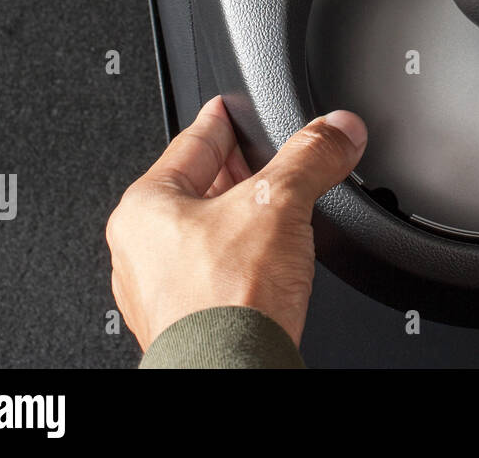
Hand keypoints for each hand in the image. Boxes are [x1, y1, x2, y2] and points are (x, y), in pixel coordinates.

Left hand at [106, 97, 366, 349]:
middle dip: (241, 173)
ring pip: (208, 234)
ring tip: (280, 213)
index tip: (230, 108)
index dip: (222, 120)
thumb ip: (312, 155)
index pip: (190, 142)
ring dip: (244, 220)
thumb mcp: (280, 203)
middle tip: (275, 160)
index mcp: (144, 208)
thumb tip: (338, 129)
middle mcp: (140, 249)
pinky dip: (242, 260)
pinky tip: (270, 263)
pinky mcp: (187, 319)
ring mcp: (160, 289)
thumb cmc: (226, 302)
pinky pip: (214, 272)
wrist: (232, 371)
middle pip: (200, 188)